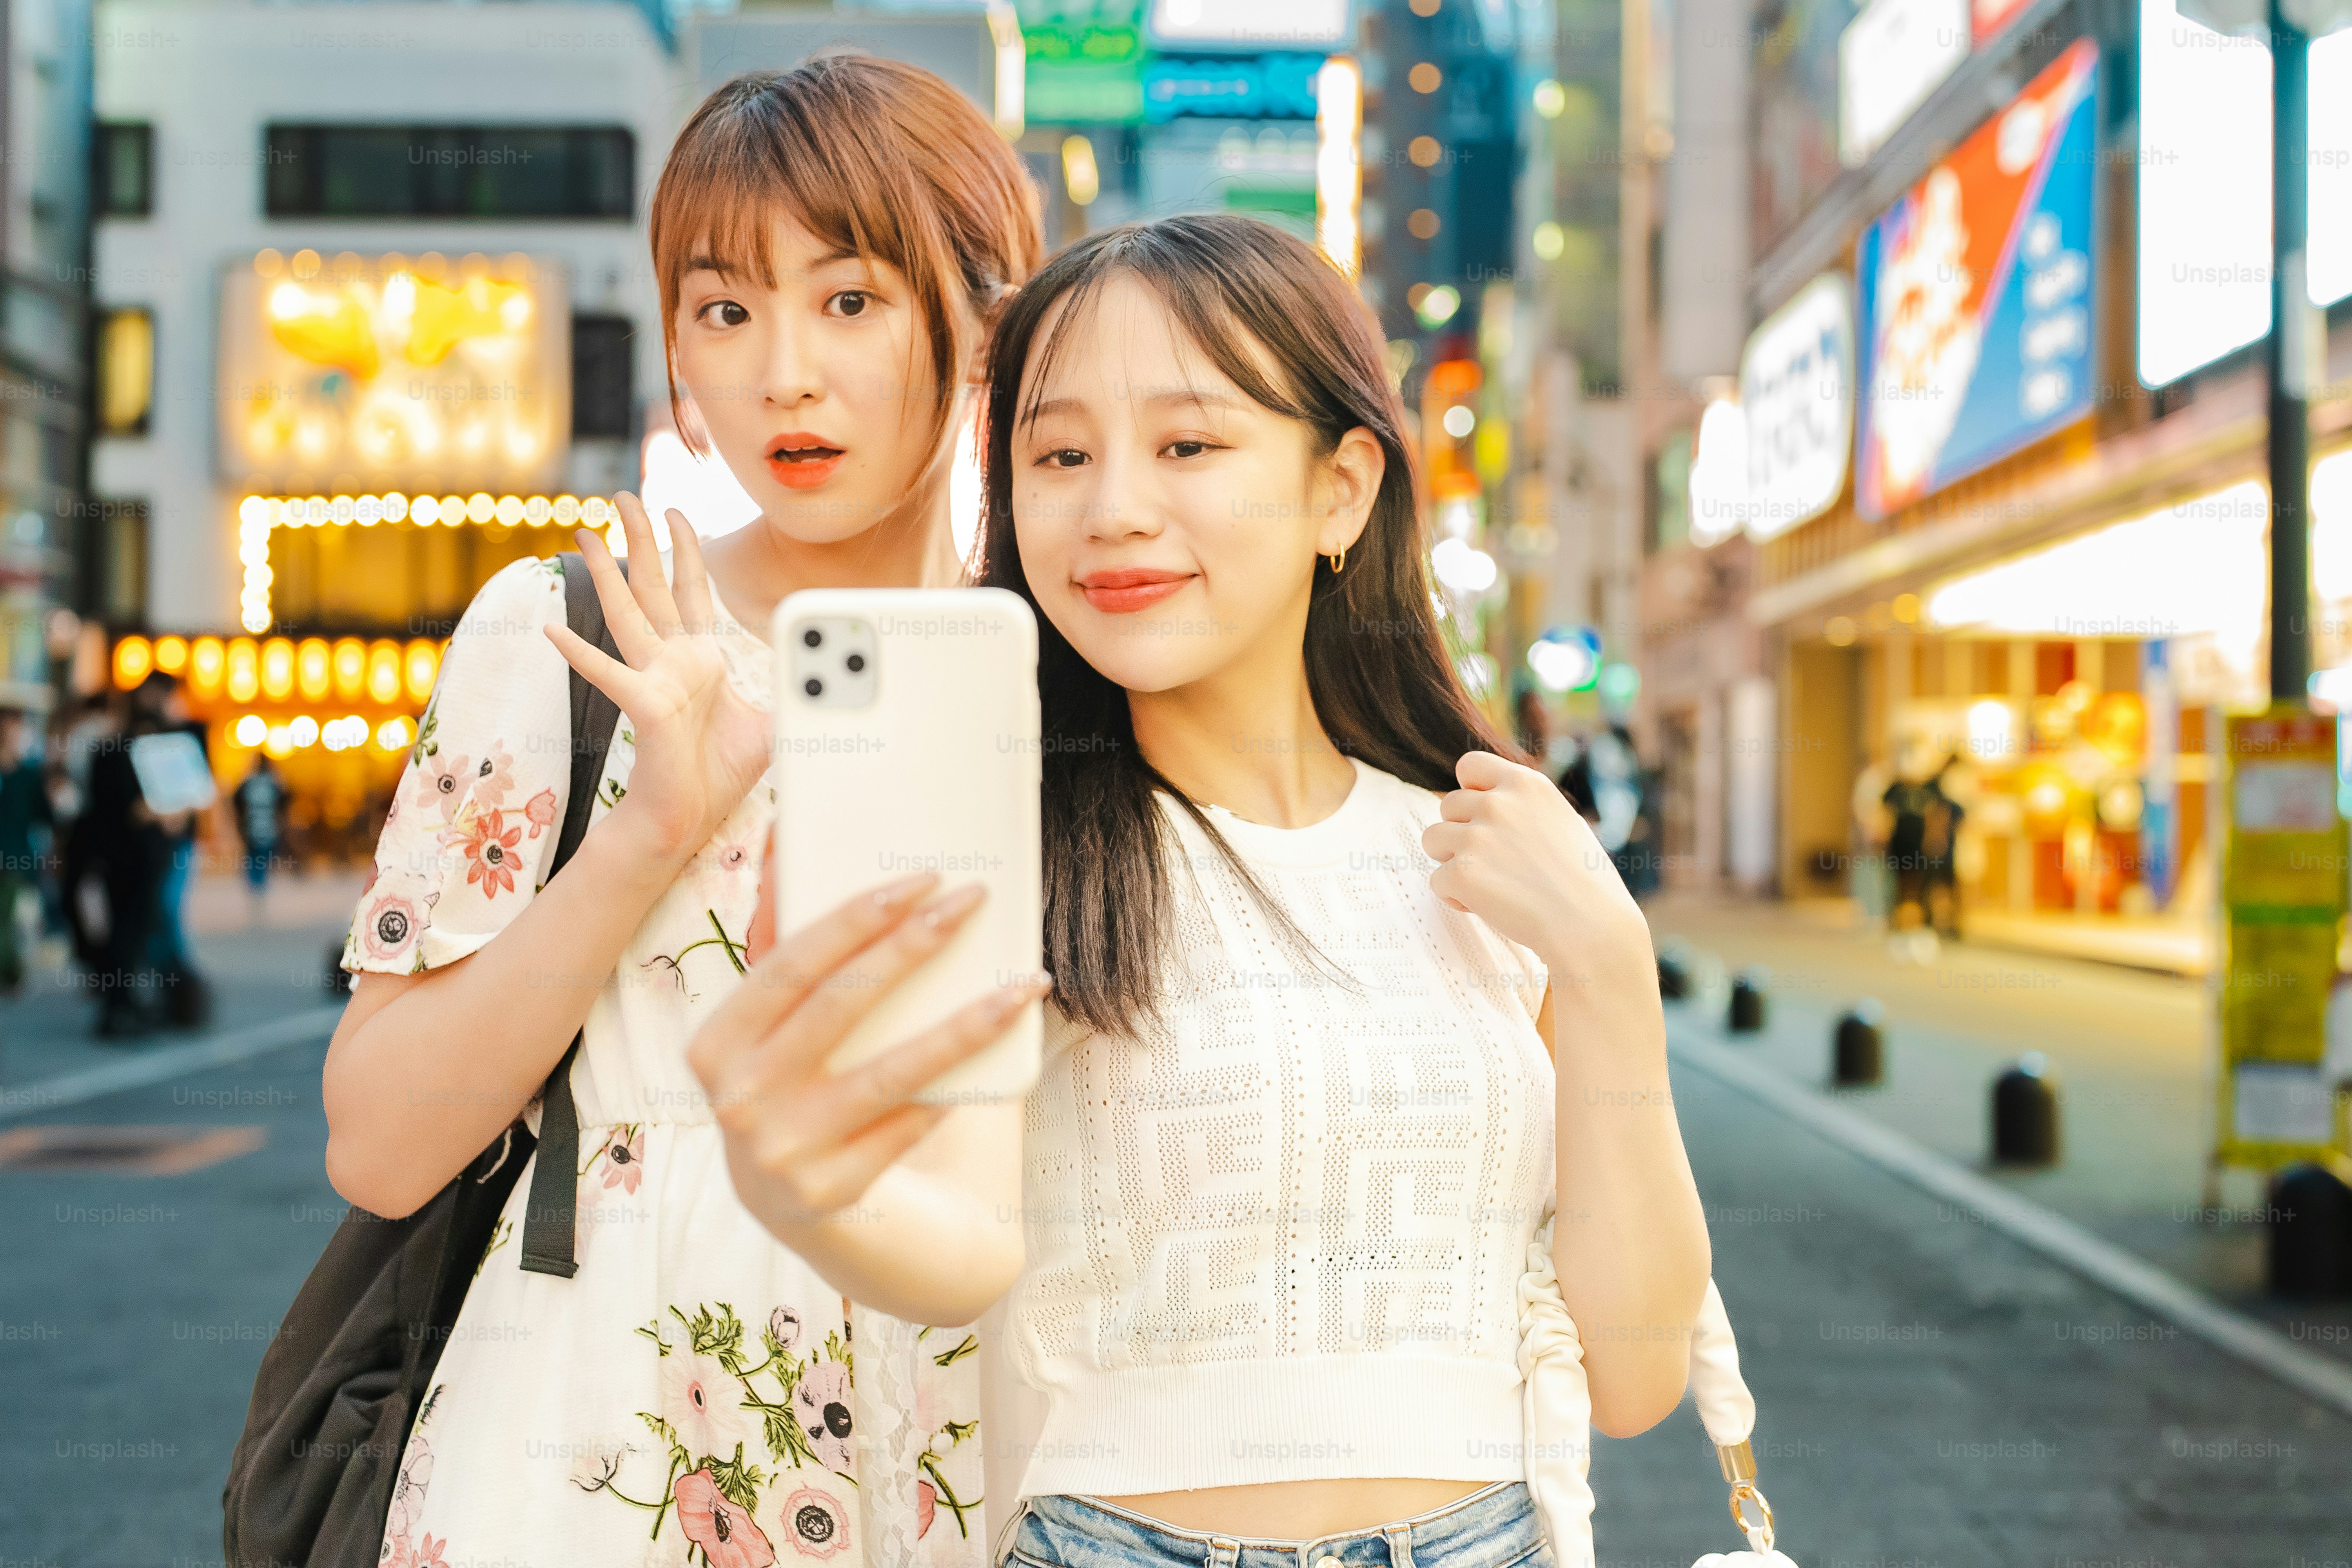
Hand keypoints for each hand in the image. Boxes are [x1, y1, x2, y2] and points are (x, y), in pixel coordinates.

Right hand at [545, 494, 769, 866]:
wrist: (691, 816)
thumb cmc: (719, 772)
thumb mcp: (772, 723)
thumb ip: (792, 695)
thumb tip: (824, 680)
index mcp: (702, 659)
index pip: (692, 590)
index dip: (686, 549)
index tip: (677, 510)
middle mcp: (673, 660)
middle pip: (652, 585)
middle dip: (637, 538)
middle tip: (618, 495)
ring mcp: (654, 680)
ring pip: (627, 613)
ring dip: (604, 573)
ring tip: (580, 533)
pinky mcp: (645, 706)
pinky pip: (608, 674)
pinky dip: (579, 653)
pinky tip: (552, 630)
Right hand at [687, 872, 1050, 1224]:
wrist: (786, 1202)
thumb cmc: (788, 1084)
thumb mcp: (764, 1027)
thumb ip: (777, 945)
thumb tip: (785, 844)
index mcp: (716, 1044)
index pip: (790, 964)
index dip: (854, 917)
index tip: (922, 878)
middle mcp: (740, 1098)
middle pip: (840, 1004)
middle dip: (912, 945)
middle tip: (971, 901)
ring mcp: (783, 1150)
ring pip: (892, 1071)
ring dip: (967, 1024)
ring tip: (1024, 986)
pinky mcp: (831, 1190)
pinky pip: (909, 1123)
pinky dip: (954, 1086)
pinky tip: (1000, 1048)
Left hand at [1421, 750, 1647, 969]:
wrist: (1590, 926)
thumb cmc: (1583, 881)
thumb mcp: (1560, 821)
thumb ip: (1521, 808)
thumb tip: (1484, 802)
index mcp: (1526, 784)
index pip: (1470, 765)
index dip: (1470, 791)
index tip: (1481, 815)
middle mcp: (1497, 803)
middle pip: (1447, 806)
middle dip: (1461, 833)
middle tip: (1494, 863)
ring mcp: (1476, 837)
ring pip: (1432, 839)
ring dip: (1452, 861)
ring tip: (1488, 882)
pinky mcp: (1461, 872)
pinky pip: (1437, 881)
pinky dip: (1456, 897)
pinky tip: (1489, 906)